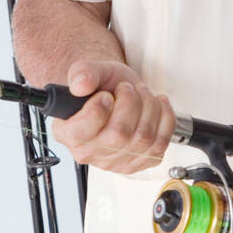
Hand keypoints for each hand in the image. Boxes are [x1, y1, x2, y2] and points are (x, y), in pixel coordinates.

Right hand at [50, 58, 175, 174]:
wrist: (119, 93)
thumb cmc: (102, 86)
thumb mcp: (90, 70)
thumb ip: (82, 73)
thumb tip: (80, 85)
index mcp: (68, 132)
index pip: (81, 132)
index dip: (98, 109)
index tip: (105, 95)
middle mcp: (90, 152)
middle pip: (118, 135)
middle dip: (130, 103)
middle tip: (127, 89)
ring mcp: (116, 161)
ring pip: (143, 138)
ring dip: (148, 107)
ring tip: (141, 94)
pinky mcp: (140, 162)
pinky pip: (160, 144)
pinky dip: (164, 119)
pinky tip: (156, 105)